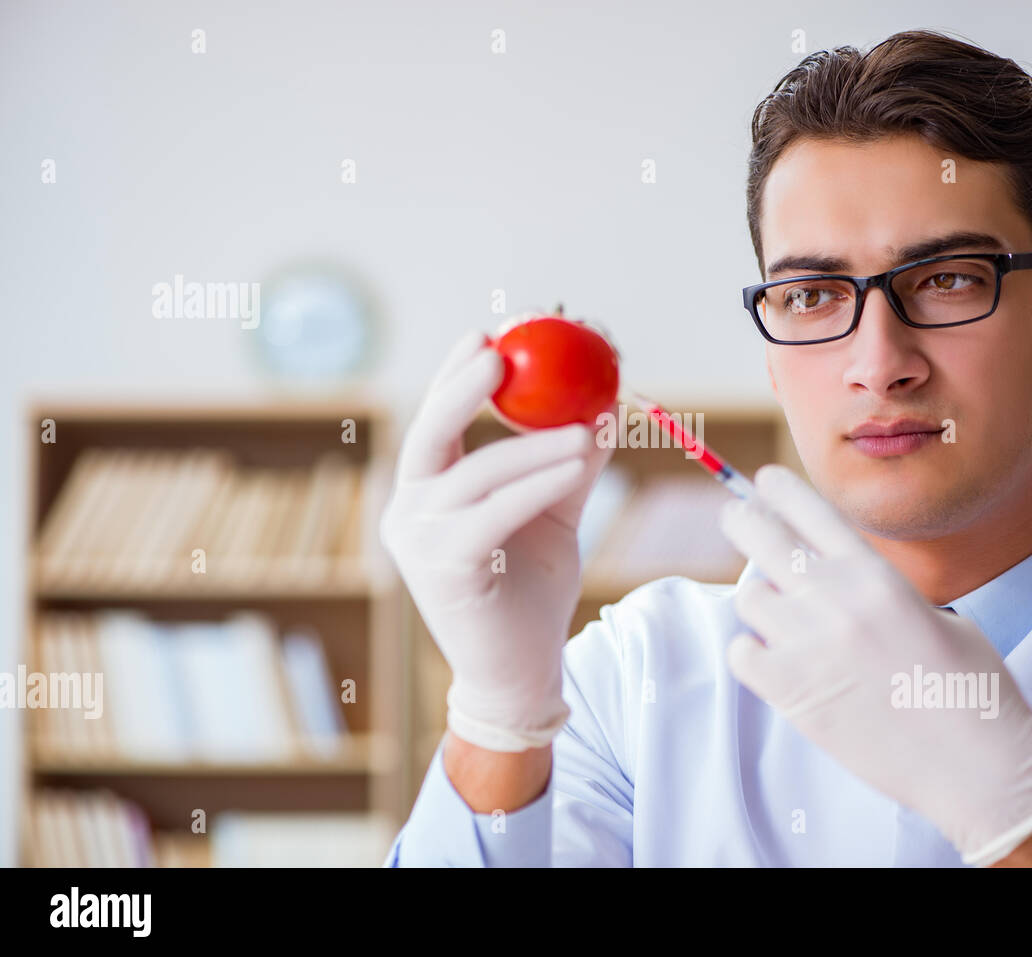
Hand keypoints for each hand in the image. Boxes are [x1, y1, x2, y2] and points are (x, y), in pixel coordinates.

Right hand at [379, 329, 615, 751]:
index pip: (435, 424)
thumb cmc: (530, 589)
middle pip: (428, 435)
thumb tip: (604, 405)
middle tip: (499, 352)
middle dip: (459, 388)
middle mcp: (410, 512)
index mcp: (428, 493)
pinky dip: (537, 482)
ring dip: (532, 444)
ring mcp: (419, 543)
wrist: (522, 668)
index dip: (453, 376)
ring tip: (584, 427)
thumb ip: (568, 464)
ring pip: (475, 474)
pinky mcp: (443, 570)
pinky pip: (494, 512)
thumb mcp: (553, 513)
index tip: (486, 336)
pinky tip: (576, 461)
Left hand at [718, 464, 1031, 866]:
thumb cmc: (973, 689)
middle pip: (760, 535)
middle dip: (742, 521)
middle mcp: (835, 598)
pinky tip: (774, 660)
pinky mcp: (791, 690)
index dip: (779, 489)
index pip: (810, 509)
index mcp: (875, 574)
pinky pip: (743, 652)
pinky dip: (752, 652)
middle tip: (736, 519)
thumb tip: (841, 587)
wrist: (978, 764)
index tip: (762, 483)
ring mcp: (808, 643)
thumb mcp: (936, 615)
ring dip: (760, 600)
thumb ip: (880, 593)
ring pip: (749, 596)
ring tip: (778, 614)